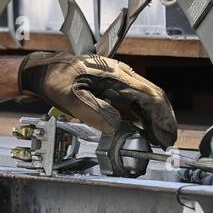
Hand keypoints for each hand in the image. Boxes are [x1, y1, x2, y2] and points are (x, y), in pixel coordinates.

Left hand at [17, 51, 177, 148]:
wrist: (44, 71)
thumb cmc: (55, 80)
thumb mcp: (70, 98)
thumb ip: (93, 110)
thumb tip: (115, 124)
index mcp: (115, 75)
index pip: (149, 95)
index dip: (161, 117)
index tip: (166, 134)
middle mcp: (121, 75)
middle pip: (153, 97)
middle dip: (163, 120)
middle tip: (167, 142)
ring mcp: (119, 79)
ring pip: (146, 99)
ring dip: (155, 119)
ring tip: (159, 139)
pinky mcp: (114, 86)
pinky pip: (135, 100)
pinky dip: (144, 115)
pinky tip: (145, 129)